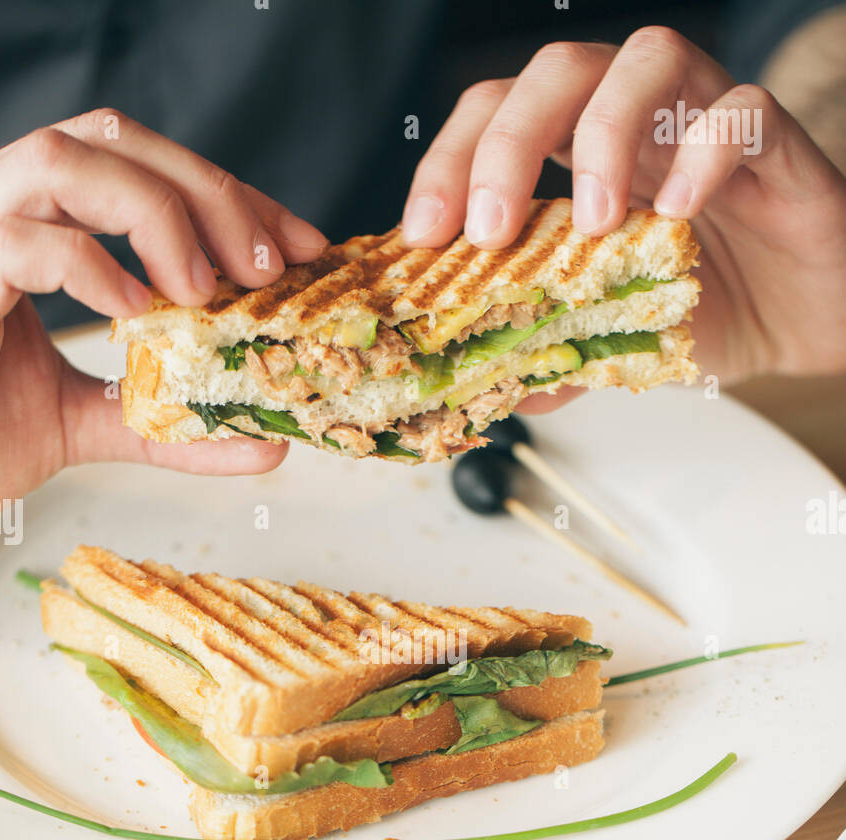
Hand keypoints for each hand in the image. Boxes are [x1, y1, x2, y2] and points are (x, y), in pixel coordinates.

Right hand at [0, 109, 328, 498]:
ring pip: (61, 159)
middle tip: (268, 266)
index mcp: (44, 220)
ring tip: (202, 288)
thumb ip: (173, 426)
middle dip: (205, 190)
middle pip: (111, 137)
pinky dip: (87, 265)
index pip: (145, 168)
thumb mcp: (95, 423)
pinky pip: (18, 239)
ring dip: (152, 212)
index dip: (227, 195)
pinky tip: (133, 311)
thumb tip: (268, 446)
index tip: (300, 248)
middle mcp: (6, 206)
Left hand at [402, 27, 845, 396]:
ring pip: (648, 59)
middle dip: (507, 144)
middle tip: (489, 230)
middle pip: (559, 72)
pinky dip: (705, 154)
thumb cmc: (708, 306)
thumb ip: (552, 349)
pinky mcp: (773, 143)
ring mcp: (704, 118)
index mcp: (580, 152)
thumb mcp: (611, 337)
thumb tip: (486, 389)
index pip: (496, 114)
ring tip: (591, 223)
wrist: (803, 320)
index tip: (425, 235)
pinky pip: (743, 112)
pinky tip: (676, 214)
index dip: (451, 161)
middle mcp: (637, 119)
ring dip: (602, 136)